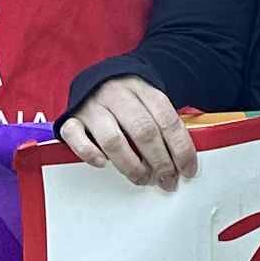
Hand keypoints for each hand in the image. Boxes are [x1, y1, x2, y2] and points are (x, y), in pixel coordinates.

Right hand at [59, 76, 197, 189]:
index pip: (167, 119)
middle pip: (143, 130)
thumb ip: (163, 126)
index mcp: (143, 89)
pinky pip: (76, 136)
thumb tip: (182, 162)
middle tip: (166, 179)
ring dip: (131, 165)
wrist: (97, 80)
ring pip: (113, 139)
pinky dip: (90, 153)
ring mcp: (93, 106)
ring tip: (142, 178)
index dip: (180, 148)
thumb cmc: (130, 100)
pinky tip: (103, 164)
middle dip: (159, 161)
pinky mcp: (72, 118)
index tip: (187, 170)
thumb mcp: (150, 103)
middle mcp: (118, 95)